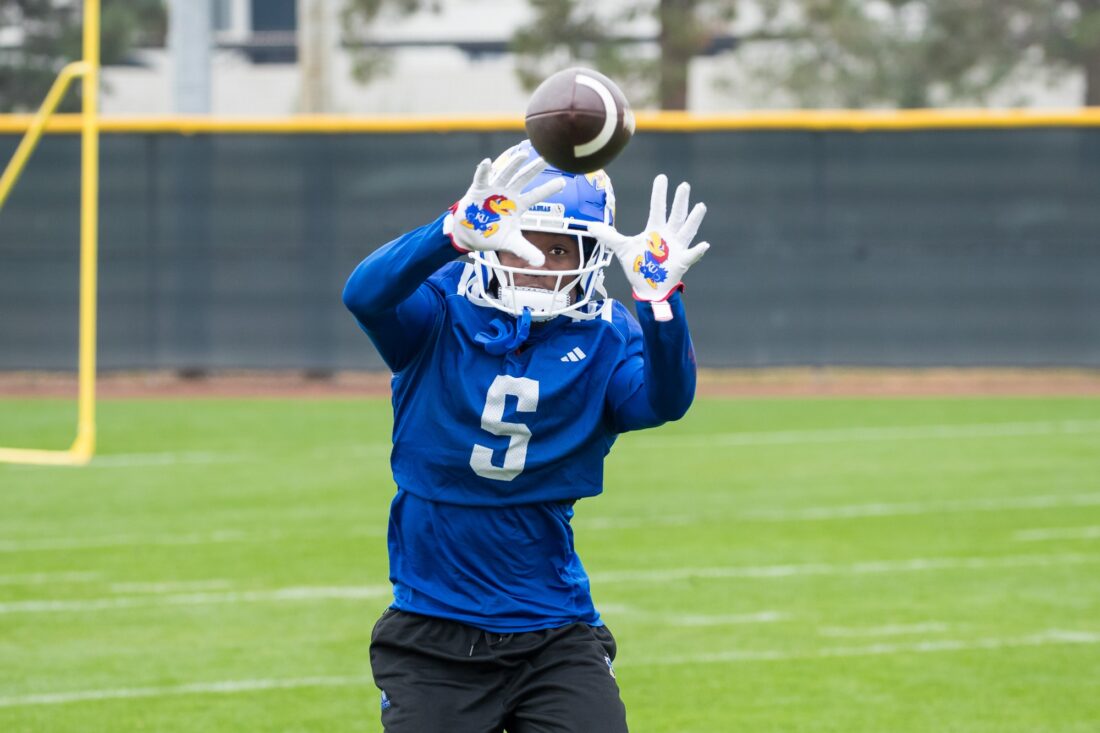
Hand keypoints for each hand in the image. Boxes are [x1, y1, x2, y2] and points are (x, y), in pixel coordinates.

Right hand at [443, 151, 565, 266]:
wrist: (469, 235)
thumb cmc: (492, 234)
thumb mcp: (511, 243)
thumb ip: (525, 250)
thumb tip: (541, 262)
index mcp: (518, 205)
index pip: (536, 195)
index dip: (549, 189)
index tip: (564, 181)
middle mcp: (508, 194)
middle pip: (524, 178)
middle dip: (534, 168)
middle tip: (547, 157)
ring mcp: (493, 190)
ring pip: (505, 174)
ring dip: (513, 164)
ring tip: (522, 154)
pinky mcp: (477, 190)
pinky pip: (481, 178)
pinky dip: (483, 171)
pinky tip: (487, 162)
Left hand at [589, 174, 708, 304]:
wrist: (647, 287)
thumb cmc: (639, 265)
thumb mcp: (621, 249)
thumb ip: (608, 236)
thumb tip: (590, 226)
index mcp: (655, 230)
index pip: (658, 208)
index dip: (659, 193)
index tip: (662, 177)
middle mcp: (668, 235)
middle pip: (676, 215)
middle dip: (680, 201)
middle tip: (684, 185)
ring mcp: (677, 247)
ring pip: (687, 230)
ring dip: (694, 219)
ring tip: (700, 206)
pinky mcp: (682, 261)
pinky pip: (692, 255)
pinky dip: (698, 251)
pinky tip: (704, 245)